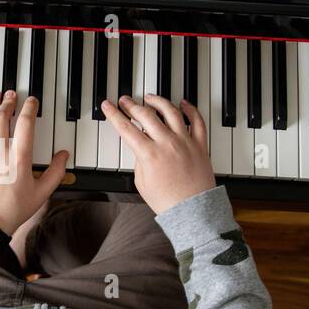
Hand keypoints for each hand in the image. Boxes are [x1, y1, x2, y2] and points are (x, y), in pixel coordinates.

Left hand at [0, 90, 68, 235]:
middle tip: (11, 95)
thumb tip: (63, 155)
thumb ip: (56, 173)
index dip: (29, 108)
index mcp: (19, 159)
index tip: (32, 102)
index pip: (25, 124)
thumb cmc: (12, 210)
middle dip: (7, 102)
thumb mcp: (42, 194)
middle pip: (1, 116)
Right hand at [101, 94, 215, 214]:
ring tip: (150, 97)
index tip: (108, 105)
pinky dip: (190, 109)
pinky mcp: (200, 144)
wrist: (193, 210)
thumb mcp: (141, 182)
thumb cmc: (167, 201)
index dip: (114, 114)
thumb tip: (140, 147)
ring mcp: (185, 142)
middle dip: (132, 105)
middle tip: (125, 101)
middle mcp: (167, 143)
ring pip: (171, 111)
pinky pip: (197, 121)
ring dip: (158, 101)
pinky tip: (183, 103)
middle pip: (146, 115)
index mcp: (149, 154)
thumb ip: (139, 160)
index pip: (126, 128)